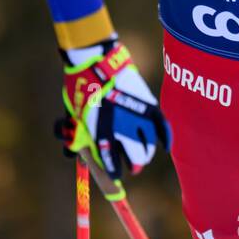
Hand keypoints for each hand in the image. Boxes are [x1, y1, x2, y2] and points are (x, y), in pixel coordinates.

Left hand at [56, 39, 169, 180]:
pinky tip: (165, 146)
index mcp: (102, 134)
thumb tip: (73, 153)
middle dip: (134, 165)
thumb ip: (76, 134)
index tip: (115, 177)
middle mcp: (122, 129)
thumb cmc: (80, 87)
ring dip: (145, 154)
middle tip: (132, 167)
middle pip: (135, 158)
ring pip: (147, 146)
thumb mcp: (73, 114)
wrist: (96, 62)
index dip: (113, 172)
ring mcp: (138, 117)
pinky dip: (165, 138)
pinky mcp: (148, 106)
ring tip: (142, 156)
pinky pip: (161, 127)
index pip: (111, 163)